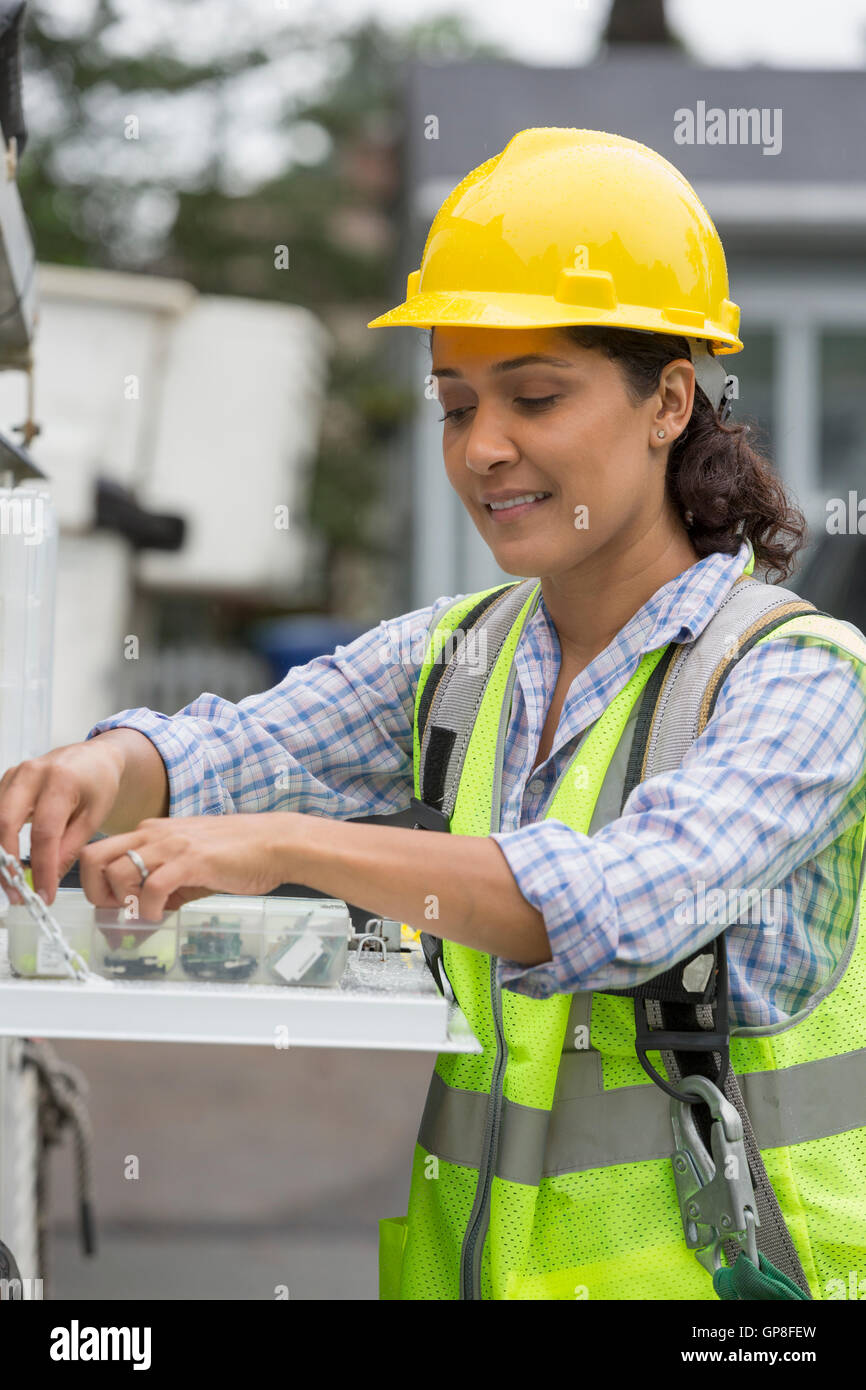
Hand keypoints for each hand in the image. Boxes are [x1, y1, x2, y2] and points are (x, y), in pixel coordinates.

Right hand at [0, 740, 125, 903]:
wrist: (93, 758)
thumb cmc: (98, 784)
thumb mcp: (93, 816)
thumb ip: (70, 847)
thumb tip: (49, 879)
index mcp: (61, 780)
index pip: (45, 832)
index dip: (42, 867)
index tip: (44, 894)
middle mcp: (31, 773)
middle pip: (6, 823)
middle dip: (7, 864)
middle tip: (17, 894)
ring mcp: (14, 776)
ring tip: (11, 884)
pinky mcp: (5, 782)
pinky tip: (6, 862)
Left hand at [78, 812, 300, 918]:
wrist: (277, 844)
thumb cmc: (241, 853)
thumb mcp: (193, 864)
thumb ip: (167, 883)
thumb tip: (146, 911)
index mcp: (153, 832)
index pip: (101, 852)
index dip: (98, 883)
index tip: (113, 905)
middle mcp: (155, 834)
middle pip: (94, 858)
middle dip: (96, 891)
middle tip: (117, 910)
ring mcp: (172, 845)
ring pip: (117, 871)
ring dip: (122, 900)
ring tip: (142, 913)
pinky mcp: (191, 860)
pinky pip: (151, 887)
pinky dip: (148, 908)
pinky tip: (160, 914)